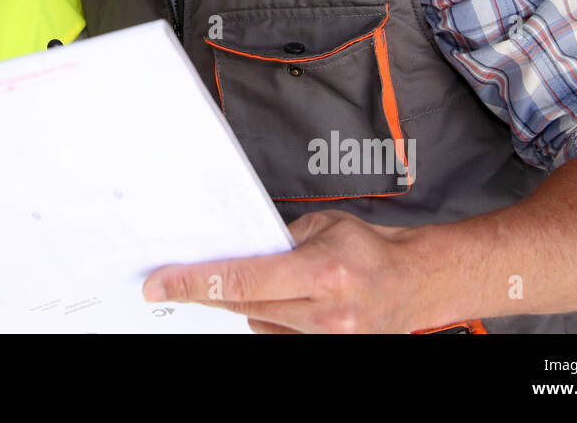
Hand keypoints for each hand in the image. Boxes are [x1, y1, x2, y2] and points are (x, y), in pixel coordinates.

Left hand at [141, 209, 429, 332]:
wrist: (416, 282)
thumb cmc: (370, 249)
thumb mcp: (323, 227)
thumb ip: (278, 242)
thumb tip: (233, 250)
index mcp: (322, 272)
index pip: (242, 279)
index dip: (194, 283)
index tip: (159, 284)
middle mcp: (325, 312)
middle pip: (242, 305)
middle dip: (205, 291)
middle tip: (171, 282)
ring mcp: (329, 339)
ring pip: (257, 322)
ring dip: (249, 302)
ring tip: (272, 281)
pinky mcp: (330, 350)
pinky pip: (277, 335)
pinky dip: (271, 317)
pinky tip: (287, 301)